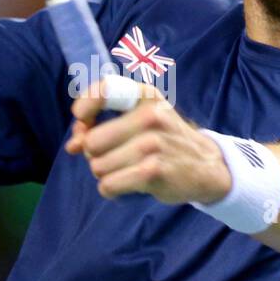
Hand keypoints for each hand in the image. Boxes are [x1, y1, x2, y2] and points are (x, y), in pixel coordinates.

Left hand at [65, 79, 232, 204]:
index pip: (104, 90)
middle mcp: (150, 115)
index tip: (82, 119)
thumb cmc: (164, 140)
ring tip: (128, 170)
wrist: (207, 166)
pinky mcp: (153, 172)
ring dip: (106, 174)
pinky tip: (128, 184)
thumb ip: (100, 126)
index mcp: (146, 96)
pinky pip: (108, 185)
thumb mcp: (140, 120)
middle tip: (114, 156)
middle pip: (92, 142)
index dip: (85, 107)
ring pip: (98, 167)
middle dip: (95, 154)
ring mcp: (152, 144)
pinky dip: (111, 190)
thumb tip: (72, 145)